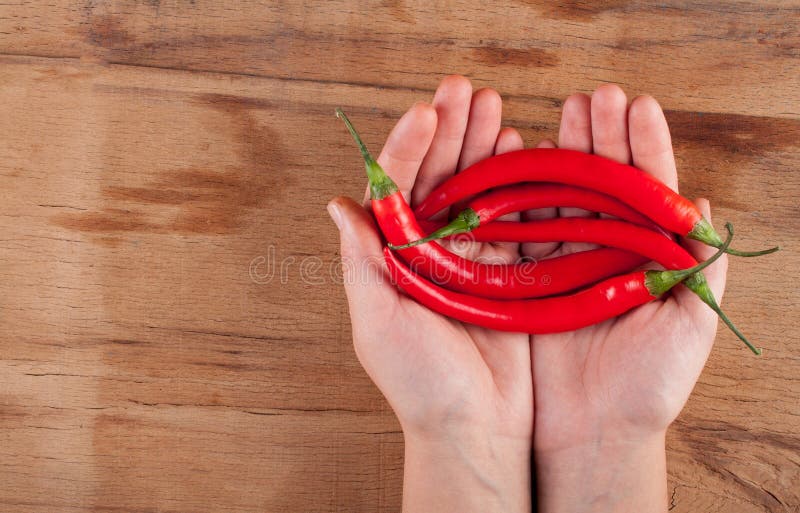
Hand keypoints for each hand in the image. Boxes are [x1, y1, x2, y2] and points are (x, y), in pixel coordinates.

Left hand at [329, 76, 531, 511]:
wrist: (474, 426)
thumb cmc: (418, 383)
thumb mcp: (377, 323)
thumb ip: (362, 262)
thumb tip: (338, 204)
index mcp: (392, 256)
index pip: (395, 187)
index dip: (408, 147)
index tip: (425, 113)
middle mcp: (429, 249)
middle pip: (437, 177)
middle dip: (449, 131)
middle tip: (464, 90)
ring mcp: (470, 256)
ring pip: (475, 188)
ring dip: (482, 146)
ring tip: (494, 108)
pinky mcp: (509, 269)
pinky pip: (512, 216)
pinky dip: (516, 183)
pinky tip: (520, 150)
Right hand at [528, 85, 727, 511]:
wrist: (594, 433)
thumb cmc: (649, 386)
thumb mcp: (692, 324)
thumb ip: (702, 266)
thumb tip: (698, 204)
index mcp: (646, 256)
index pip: (647, 189)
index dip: (643, 146)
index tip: (636, 106)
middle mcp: (604, 252)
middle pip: (601, 183)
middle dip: (600, 137)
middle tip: (594, 97)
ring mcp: (563, 265)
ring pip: (561, 197)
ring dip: (561, 155)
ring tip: (561, 115)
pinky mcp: (525, 282)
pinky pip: (522, 231)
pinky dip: (519, 196)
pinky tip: (520, 162)